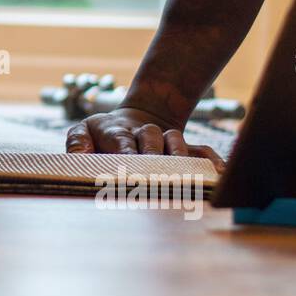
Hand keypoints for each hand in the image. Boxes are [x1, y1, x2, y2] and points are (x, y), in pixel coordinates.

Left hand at [65, 105, 223, 171]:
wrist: (132, 121)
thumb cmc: (101, 135)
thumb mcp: (83, 132)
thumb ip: (77, 143)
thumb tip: (76, 158)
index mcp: (116, 130)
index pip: (121, 139)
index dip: (125, 150)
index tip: (128, 166)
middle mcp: (142, 133)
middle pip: (150, 137)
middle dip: (153, 154)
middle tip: (154, 173)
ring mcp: (164, 139)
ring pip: (175, 141)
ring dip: (178, 155)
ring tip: (182, 173)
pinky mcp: (182, 149)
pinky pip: (199, 152)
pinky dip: (211, 160)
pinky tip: (219, 173)